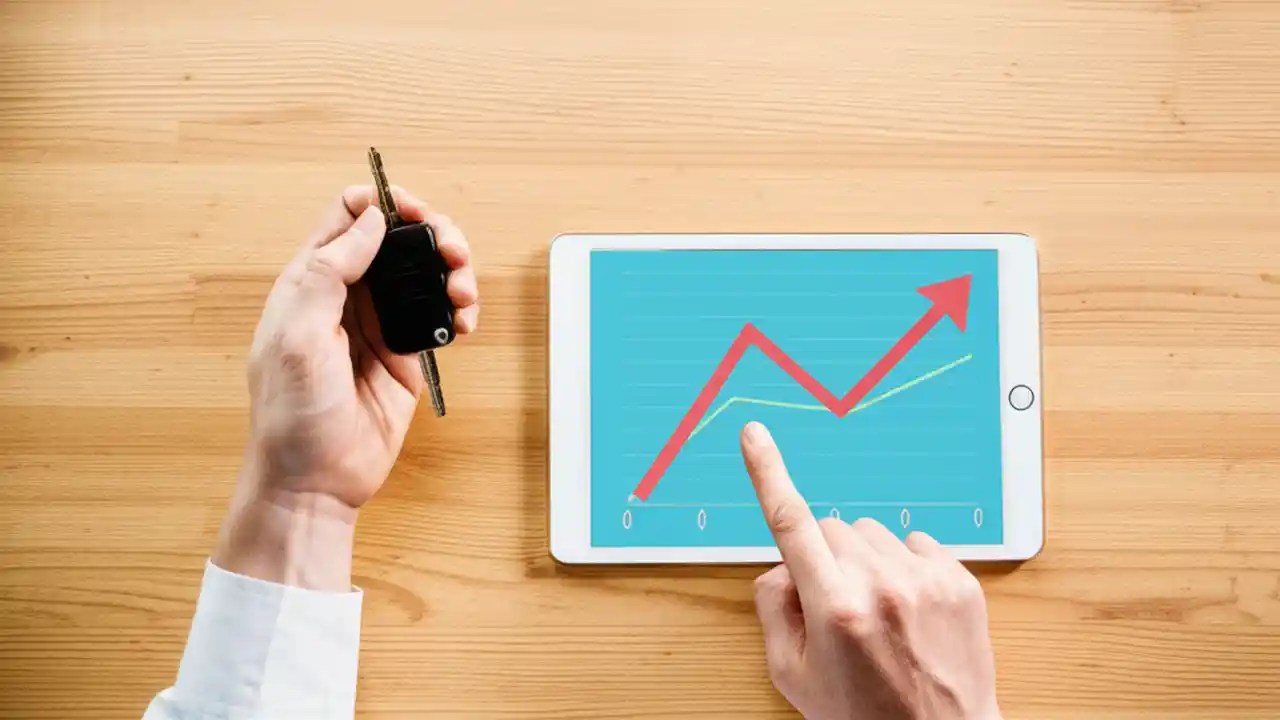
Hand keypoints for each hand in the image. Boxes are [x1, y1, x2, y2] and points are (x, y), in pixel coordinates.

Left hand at [214, 186, 479, 589]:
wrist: (315, 482)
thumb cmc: (292, 416)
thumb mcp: (296, 336)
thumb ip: (328, 272)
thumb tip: (370, 220)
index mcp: (310, 281)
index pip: (348, 216)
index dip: (384, 203)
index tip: (414, 214)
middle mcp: (347, 296)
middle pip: (397, 238)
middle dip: (433, 234)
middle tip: (453, 254)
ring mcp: (379, 324)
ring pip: (425, 273)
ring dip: (454, 271)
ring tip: (464, 293)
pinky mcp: (406, 354)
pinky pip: (439, 315)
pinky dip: (460, 311)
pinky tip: (464, 324)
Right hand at [740, 422, 999, 719]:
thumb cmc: (862, 718)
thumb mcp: (792, 675)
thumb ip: (774, 610)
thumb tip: (781, 565)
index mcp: (834, 608)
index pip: (790, 523)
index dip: (767, 473)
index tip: (755, 436)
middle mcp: (881, 586)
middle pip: (831, 528)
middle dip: (822, 555)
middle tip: (833, 604)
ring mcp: (925, 580)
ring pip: (872, 533)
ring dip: (864, 560)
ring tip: (875, 612)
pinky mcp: (959, 581)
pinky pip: (915, 543)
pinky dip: (903, 566)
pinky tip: (906, 608)